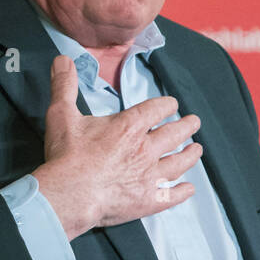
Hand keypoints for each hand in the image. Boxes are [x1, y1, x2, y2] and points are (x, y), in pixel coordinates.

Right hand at [31, 54, 202, 239]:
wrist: (69, 195)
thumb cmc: (66, 155)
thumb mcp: (61, 114)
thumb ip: (64, 85)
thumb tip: (62, 58)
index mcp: (128, 126)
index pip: (157, 109)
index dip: (166, 105)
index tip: (171, 103)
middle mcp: (145, 149)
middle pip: (174, 134)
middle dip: (186, 126)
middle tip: (194, 122)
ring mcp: (150, 176)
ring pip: (179, 162)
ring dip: (190, 155)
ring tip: (197, 150)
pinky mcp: (148, 200)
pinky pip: (173, 195)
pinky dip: (183, 191)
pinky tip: (189, 188)